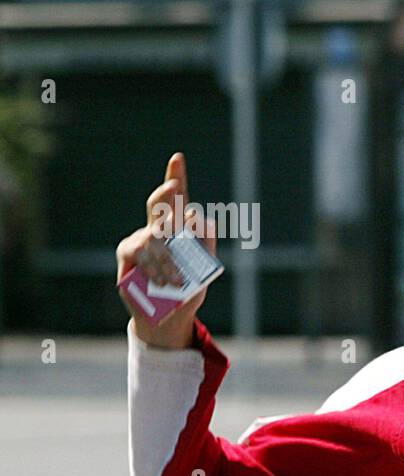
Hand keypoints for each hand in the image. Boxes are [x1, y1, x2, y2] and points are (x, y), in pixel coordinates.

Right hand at [116, 152, 212, 348]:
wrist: (170, 317)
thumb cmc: (188, 289)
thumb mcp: (205, 266)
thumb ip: (204, 241)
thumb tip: (196, 216)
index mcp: (177, 229)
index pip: (177, 199)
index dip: (176, 177)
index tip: (178, 158)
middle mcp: (156, 229)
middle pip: (158, 204)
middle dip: (167, 193)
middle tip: (175, 186)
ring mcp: (139, 240)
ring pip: (154, 235)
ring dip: (169, 258)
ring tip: (179, 281)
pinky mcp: (127, 255)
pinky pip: (141, 252)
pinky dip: (154, 265)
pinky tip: (163, 280)